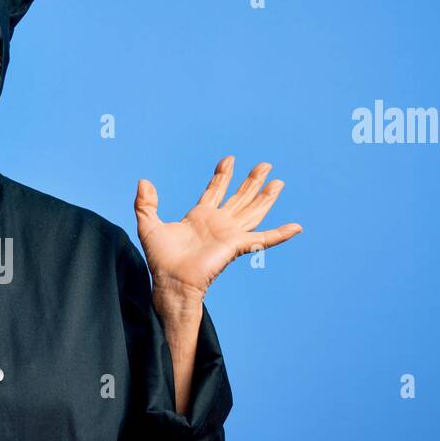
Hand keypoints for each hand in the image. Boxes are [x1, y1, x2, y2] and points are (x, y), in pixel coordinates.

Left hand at [134, 156, 302, 297]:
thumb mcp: (148, 225)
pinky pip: (264, 238)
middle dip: (251, 181)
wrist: (172, 281)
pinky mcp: (237, 245)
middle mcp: (218, 224)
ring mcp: (230, 234)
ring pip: (253, 210)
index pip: (215, 190)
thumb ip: (145, 203)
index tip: (229, 159)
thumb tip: (143, 182)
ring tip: (278, 182)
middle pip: (240, 197)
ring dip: (266, 197)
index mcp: (200, 217)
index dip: (222, 175)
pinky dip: (280, 234)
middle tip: (265, 165)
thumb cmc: (161, 260)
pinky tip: (296, 227)